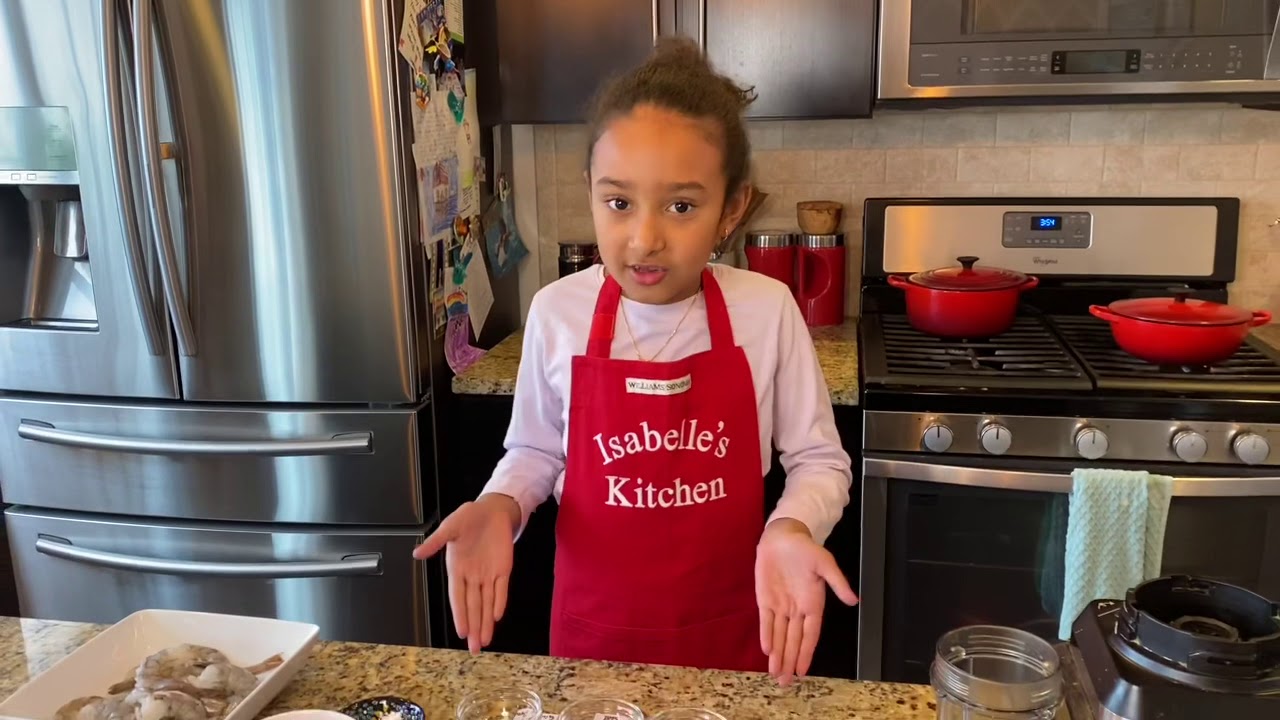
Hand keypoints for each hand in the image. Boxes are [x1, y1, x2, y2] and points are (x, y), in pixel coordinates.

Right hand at [413, 493, 519, 653]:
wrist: (492, 509)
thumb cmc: (469, 517)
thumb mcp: (450, 527)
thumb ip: (436, 542)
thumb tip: (417, 553)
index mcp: (457, 568)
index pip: (458, 597)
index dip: (460, 614)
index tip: (461, 632)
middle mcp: (472, 575)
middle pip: (473, 606)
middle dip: (474, 627)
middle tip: (475, 648)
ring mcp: (488, 573)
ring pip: (487, 602)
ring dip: (486, 621)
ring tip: (486, 640)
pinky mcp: (503, 568)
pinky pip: (501, 588)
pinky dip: (500, 601)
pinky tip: (497, 616)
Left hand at [755, 518, 858, 685]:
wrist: (783, 537)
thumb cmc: (807, 550)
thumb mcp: (826, 563)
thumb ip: (837, 582)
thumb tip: (853, 600)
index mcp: (813, 604)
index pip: (810, 635)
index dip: (806, 653)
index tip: (803, 671)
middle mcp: (797, 610)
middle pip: (793, 641)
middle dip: (789, 661)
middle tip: (785, 682)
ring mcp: (781, 606)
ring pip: (779, 635)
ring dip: (778, 654)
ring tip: (776, 674)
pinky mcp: (765, 599)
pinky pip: (766, 621)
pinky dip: (766, 635)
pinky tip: (767, 651)